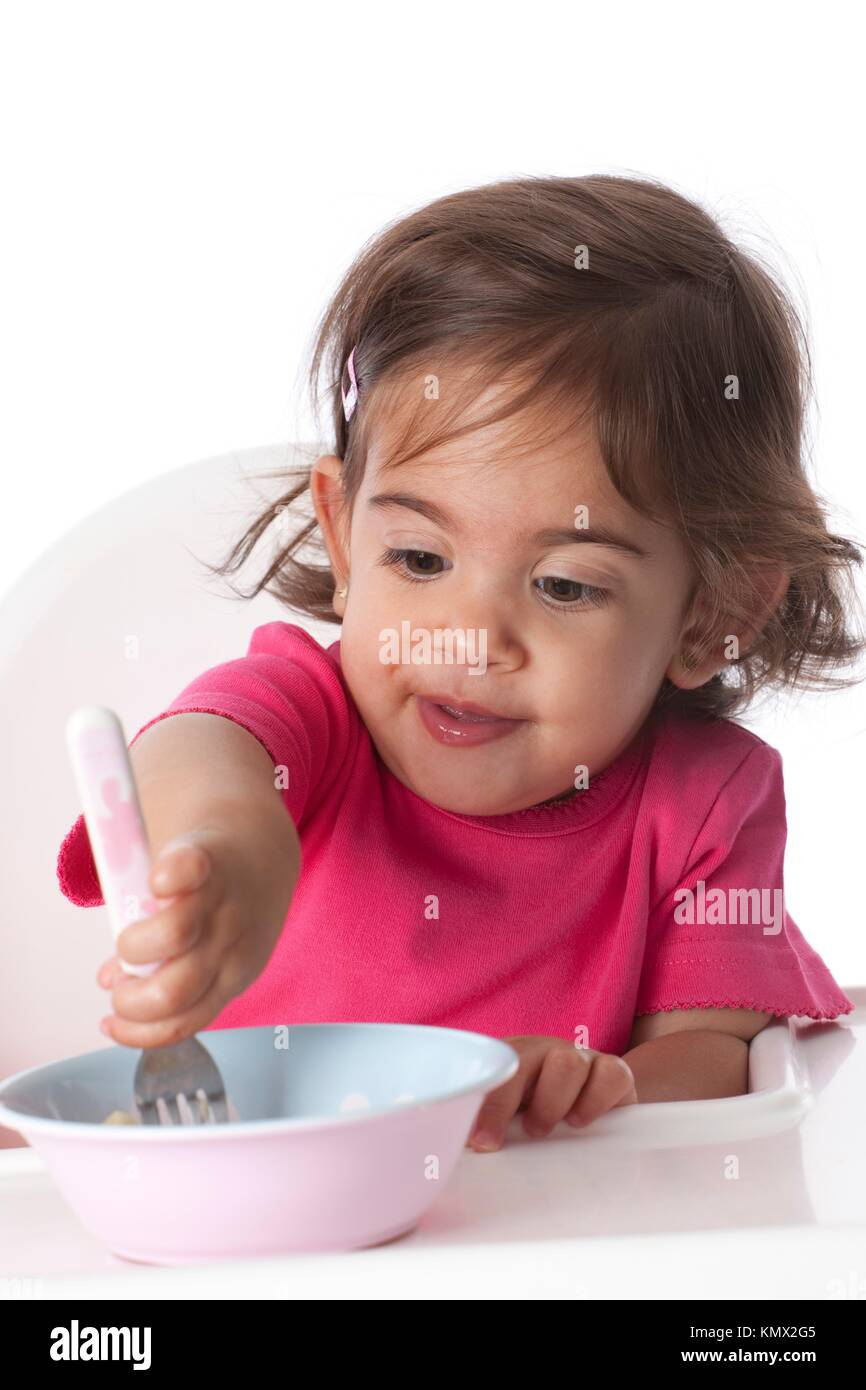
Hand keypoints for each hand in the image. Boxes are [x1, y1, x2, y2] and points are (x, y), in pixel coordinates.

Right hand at [95, 828, 294, 1048]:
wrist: (262, 851)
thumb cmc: (226, 910)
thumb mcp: (210, 952)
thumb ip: (164, 973)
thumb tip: (112, 983)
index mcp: (230, 977)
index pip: (183, 1023)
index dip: (137, 1031)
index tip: (110, 1023)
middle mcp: (228, 945)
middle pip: (173, 991)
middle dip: (131, 998)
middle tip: (121, 981)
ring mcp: (219, 902)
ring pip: (173, 936)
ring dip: (135, 944)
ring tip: (131, 938)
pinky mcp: (208, 860)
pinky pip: (186, 872)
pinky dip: (165, 879)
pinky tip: (156, 884)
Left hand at [467, 1035, 636, 1150]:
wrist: (592, 1099)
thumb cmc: (536, 1113)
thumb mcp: (509, 1118)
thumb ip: (485, 1130)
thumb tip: (454, 1160)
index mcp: (510, 1059)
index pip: (491, 1070)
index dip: (486, 1104)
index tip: (480, 1142)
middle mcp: (543, 1052)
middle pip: (525, 1058)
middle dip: (510, 1102)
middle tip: (509, 1138)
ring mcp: (580, 1058)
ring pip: (569, 1063)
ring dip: (553, 1100)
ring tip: (544, 1130)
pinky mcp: (614, 1072)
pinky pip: (612, 1074)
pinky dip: (598, 1099)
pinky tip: (582, 1121)